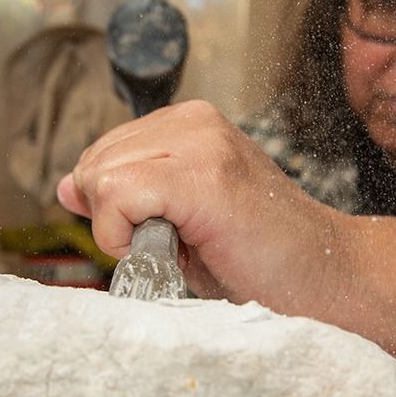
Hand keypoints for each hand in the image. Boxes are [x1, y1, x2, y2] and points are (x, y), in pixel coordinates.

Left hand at [57, 100, 341, 306]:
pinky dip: (124, 235)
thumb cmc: (263, 256)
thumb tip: (67, 184)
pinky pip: (117, 195)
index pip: (103, 154)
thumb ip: (127, 195)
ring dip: (123, 229)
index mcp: (190, 124)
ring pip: (100, 176)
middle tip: (174, 243)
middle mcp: (194, 122)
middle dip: (113, 216)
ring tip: (183, 245)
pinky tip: (171, 249)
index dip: (112, 206)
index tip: (160, 233)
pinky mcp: (203, 176)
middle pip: (94, 163)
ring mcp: (201, 143)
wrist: (328, 274)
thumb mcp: (182, 219)